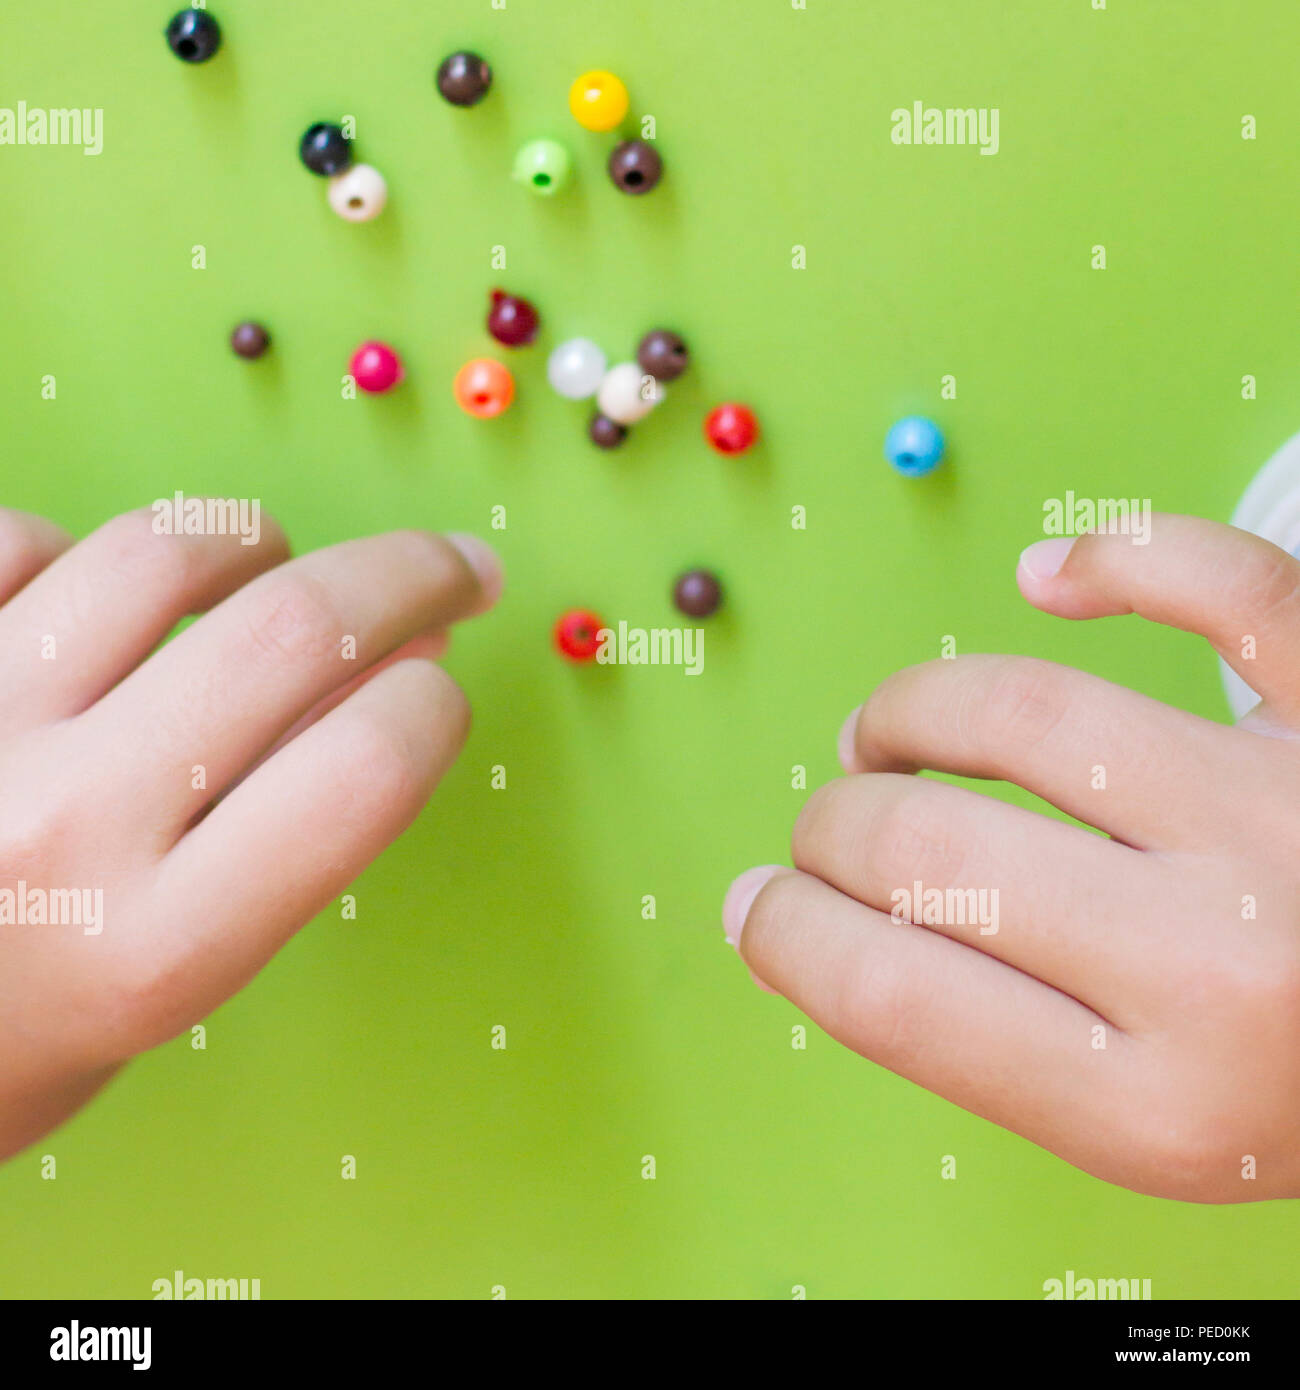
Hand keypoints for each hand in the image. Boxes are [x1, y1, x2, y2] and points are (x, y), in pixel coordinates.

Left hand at [0, 505, 500, 1160]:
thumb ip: (294, 830)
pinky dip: (82, 549)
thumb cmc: (24, 1034)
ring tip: (265, 571)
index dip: (435, 705)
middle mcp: (62, 825)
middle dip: (410, 577)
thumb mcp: (180, 967)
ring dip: (252, 542)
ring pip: (162, 551)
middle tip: (452, 568)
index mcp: (154, 946)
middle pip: (295, 631)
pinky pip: (22, 538)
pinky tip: (104, 596)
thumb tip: (409, 662)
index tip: (437, 690)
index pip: (364, 769)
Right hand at [725, 513, 1299, 1201]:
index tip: (757, 903)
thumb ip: (1008, 1048)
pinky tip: (1051, 575)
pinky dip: (1126, 555)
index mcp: (1164, 1107)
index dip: (785, 934)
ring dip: (915, 711)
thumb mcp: (1163, 1130)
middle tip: (834, 827)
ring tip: (885, 734)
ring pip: (1035, 714)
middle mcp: (1227, 965)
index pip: (893, 994)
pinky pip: (1234, 588)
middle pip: (933, 854)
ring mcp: (1291, 817)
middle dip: (835, 831)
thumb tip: (834, 926)